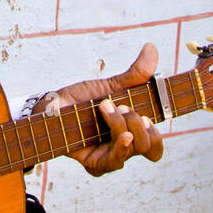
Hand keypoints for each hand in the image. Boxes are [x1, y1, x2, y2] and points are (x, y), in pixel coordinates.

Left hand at [43, 43, 164, 177]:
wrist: (51, 108)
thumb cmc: (81, 100)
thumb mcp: (110, 86)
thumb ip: (134, 74)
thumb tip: (151, 48)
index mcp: (132, 132)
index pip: (157, 141)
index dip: (161, 130)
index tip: (158, 107)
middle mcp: (124, 148)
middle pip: (152, 148)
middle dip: (142, 125)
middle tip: (124, 107)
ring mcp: (111, 156)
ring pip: (134, 150)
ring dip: (124, 125)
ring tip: (107, 107)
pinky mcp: (96, 164)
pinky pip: (114, 161)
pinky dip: (120, 144)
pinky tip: (119, 131)